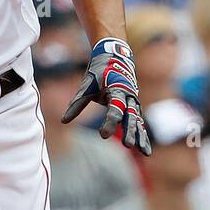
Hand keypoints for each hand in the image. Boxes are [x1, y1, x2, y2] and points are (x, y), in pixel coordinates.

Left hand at [61, 37, 151, 154]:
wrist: (115, 56)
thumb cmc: (98, 73)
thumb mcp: (86, 86)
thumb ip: (77, 104)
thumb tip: (64, 121)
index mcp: (117, 90)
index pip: (114, 109)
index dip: (109, 122)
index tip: (103, 136)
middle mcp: (128, 97)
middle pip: (130, 117)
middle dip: (130, 131)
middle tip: (128, 145)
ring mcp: (133, 102)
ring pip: (138, 121)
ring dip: (141, 137)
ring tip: (145, 153)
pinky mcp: (133, 106)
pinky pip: (139, 122)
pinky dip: (142, 135)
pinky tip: (144, 149)